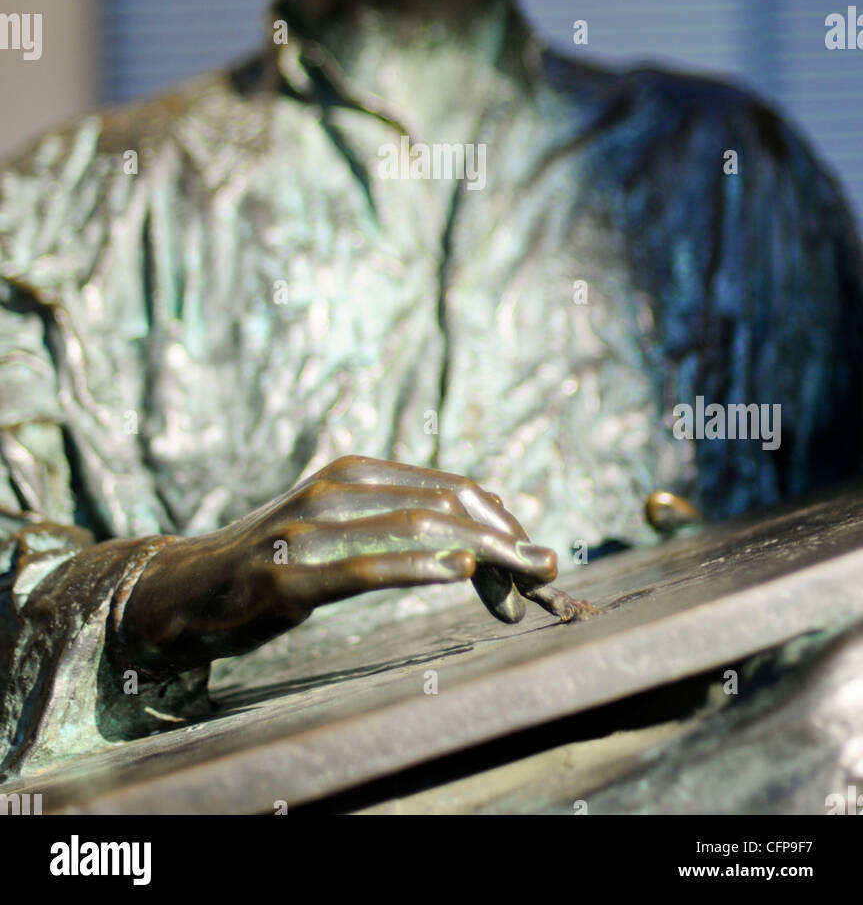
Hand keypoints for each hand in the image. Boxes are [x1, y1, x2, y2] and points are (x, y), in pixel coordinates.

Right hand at [119, 456, 588, 677]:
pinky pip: (366, 567)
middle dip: (508, 540)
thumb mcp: (337, 530)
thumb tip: (474, 549)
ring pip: (418, 530)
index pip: (453, 488)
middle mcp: (337, 489)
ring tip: (522, 587)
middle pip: (447, 504)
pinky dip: (419, 568)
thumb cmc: (273, 562)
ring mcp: (312, 529)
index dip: (504, 521)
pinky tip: (459, 575)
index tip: (535, 560)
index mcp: (355, 473)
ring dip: (484, 558)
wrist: (187, 587)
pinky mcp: (291, 575)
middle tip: (545, 576)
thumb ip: (394, 528)